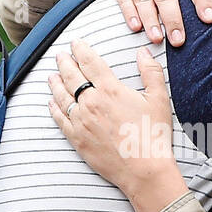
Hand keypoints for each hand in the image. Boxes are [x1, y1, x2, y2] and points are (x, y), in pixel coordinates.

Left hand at [47, 39, 187, 211]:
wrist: (144, 169)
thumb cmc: (153, 134)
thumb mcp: (159, 99)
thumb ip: (151, 72)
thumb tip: (143, 51)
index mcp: (110, 90)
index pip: (89, 62)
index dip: (80, 50)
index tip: (75, 43)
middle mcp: (91, 103)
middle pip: (71, 77)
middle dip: (64, 63)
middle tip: (60, 55)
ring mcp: (81, 121)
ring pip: (62, 97)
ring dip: (55, 83)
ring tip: (52, 75)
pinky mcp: (77, 139)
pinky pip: (60, 119)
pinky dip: (54, 108)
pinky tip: (51, 102)